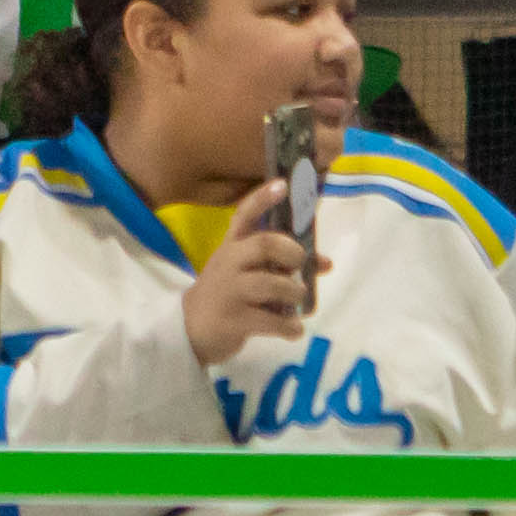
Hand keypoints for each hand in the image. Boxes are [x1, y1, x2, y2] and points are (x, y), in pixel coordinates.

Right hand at [180, 203, 318, 367]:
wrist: (189, 329)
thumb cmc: (226, 295)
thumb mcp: (246, 273)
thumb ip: (281, 265)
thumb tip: (326, 263)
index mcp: (231, 247)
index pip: (244, 215)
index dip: (263, 199)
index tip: (283, 185)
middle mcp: (228, 264)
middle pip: (264, 245)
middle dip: (291, 252)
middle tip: (298, 265)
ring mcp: (229, 292)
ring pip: (270, 284)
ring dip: (294, 293)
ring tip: (297, 302)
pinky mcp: (233, 321)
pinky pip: (270, 321)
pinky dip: (289, 326)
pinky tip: (293, 330)